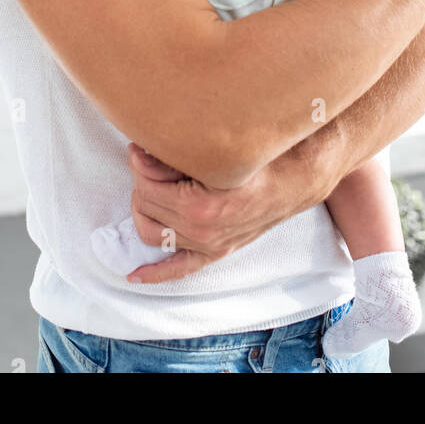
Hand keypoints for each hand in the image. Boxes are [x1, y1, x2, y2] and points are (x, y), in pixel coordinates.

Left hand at [122, 141, 314, 282]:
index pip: (146, 187)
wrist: (292, 181)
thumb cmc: (256, 160)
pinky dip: (153, 273)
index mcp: (199, 206)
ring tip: (148, 189)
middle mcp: (201, 232)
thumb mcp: (213, 155)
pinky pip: (178, 269)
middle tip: (148, 163)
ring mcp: (208, 246)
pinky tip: (133, 275)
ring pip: (151, 235)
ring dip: (143, 211)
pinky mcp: (214, 253)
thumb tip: (137, 154)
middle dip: (141, 183)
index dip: (139, 164)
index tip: (141, 147)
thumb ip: (173, 158)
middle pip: (145, 208)